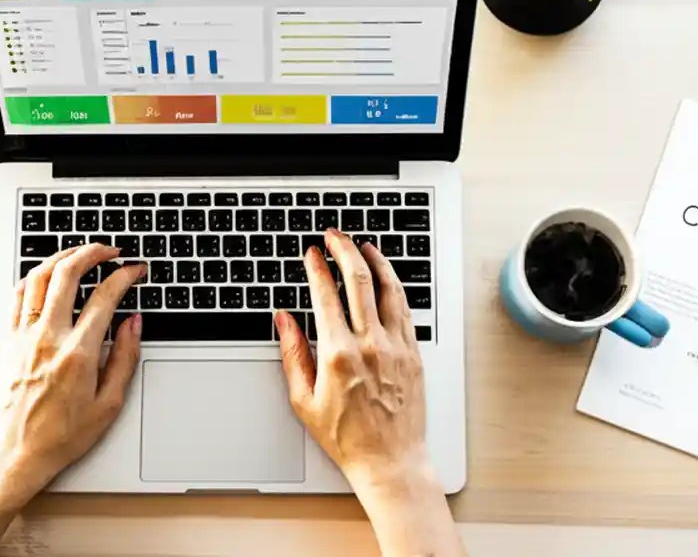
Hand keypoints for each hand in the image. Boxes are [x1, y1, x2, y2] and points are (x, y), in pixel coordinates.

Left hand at [0, 244, 144, 555]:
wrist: (16, 452)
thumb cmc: (61, 435)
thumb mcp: (109, 404)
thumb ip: (125, 358)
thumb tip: (133, 324)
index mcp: (77, 353)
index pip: (104, 297)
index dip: (125, 276)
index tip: (135, 270)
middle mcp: (47, 338)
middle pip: (68, 274)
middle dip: (93, 252)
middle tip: (110, 250)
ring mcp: (24, 336)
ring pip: (39, 277)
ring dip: (62, 256)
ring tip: (80, 252)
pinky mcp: (9, 340)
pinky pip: (19, 295)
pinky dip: (36, 276)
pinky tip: (48, 274)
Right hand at [275, 228, 463, 555]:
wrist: (390, 461)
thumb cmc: (347, 437)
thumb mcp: (303, 399)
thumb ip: (292, 354)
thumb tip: (283, 320)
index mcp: (338, 354)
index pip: (325, 295)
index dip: (316, 267)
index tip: (311, 254)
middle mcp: (370, 345)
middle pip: (358, 280)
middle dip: (344, 250)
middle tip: (334, 236)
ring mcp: (396, 347)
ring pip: (387, 288)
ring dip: (375, 260)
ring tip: (364, 245)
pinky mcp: (414, 353)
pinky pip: (404, 309)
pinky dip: (394, 286)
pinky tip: (387, 277)